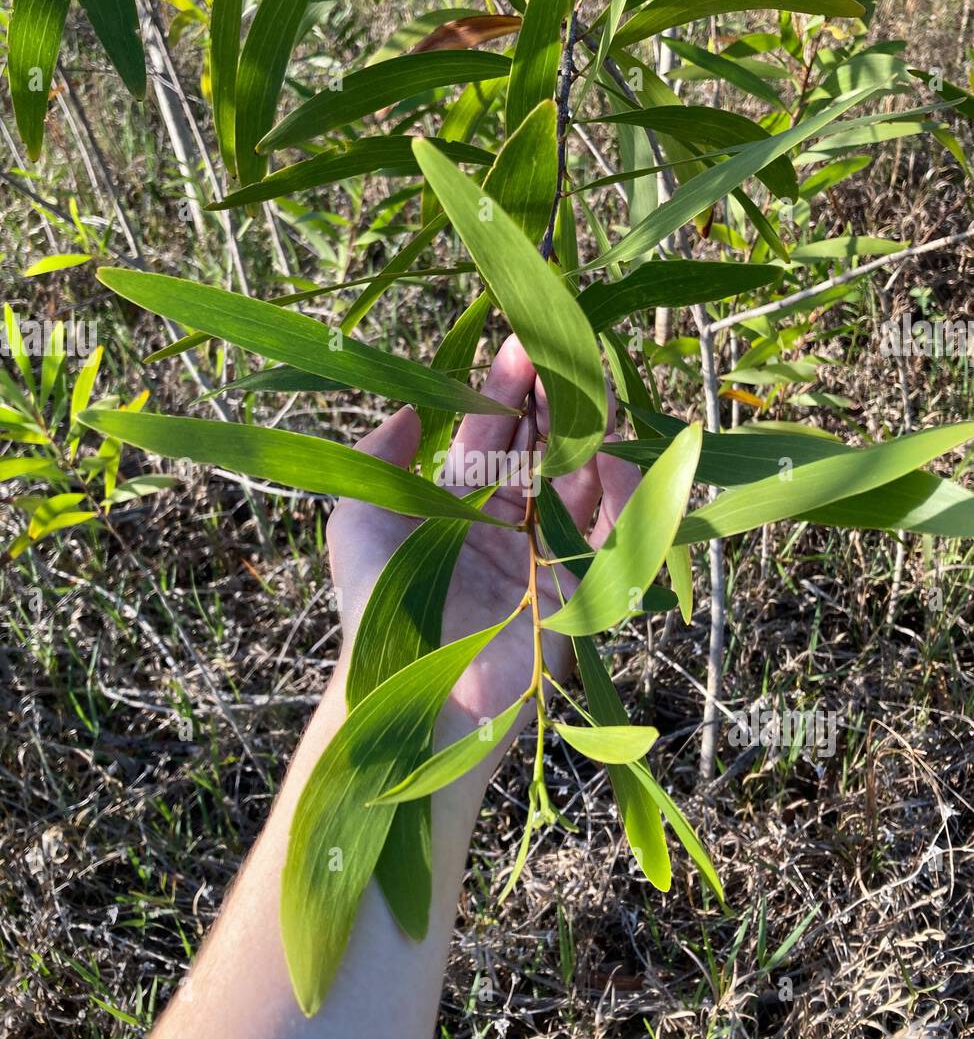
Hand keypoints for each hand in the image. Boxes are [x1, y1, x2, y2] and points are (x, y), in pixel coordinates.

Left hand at [327, 336, 639, 733]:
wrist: (411, 696)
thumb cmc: (377, 610)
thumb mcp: (359, 520)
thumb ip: (379, 457)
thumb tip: (409, 407)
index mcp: (458, 509)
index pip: (494, 436)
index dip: (507, 389)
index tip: (522, 341)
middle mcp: (507, 527)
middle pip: (544, 448)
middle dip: (556, 398)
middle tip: (567, 348)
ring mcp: (546, 557)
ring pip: (584, 481)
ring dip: (591, 434)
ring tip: (593, 388)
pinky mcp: (581, 593)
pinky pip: (615, 535)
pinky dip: (623, 495)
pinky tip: (611, 457)